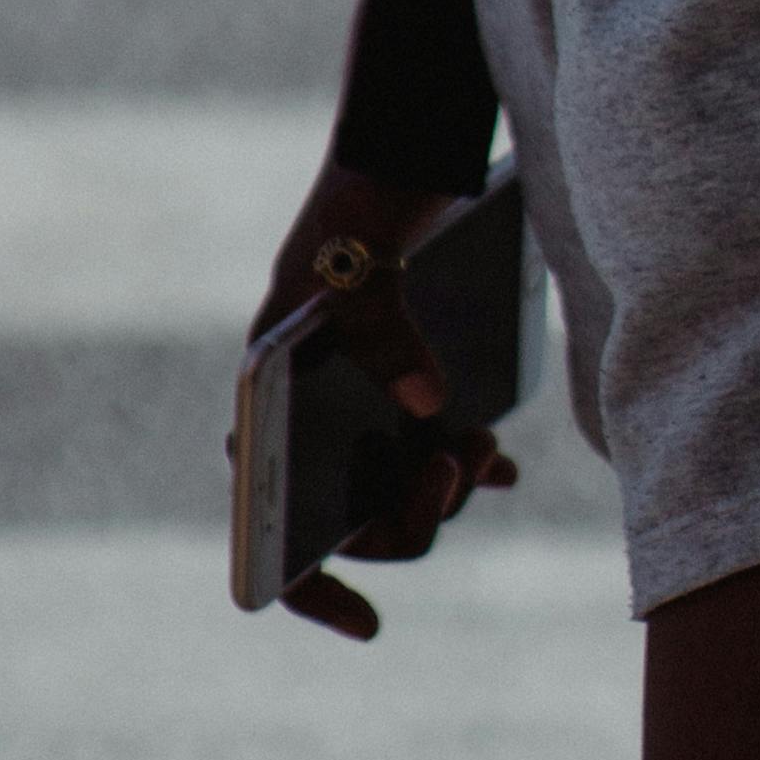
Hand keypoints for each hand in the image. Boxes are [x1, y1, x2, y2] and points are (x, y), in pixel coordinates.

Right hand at [243, 151, 518, 645]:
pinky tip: (500, 462)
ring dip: (441, 486)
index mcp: (268, 381)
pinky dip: (461, 465)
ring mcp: (352, 396)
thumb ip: (382, 323)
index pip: (259, 504)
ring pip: (390, 485)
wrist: (404, 137)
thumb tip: (432, 413)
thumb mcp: (361, 242)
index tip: (367, 622)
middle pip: (346, 511)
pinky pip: (424, 451)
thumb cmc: (367, 184)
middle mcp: (303, 402)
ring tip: (485, 451)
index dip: (305, 580)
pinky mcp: (399, 379)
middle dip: (408, 514)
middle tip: (457, 469)